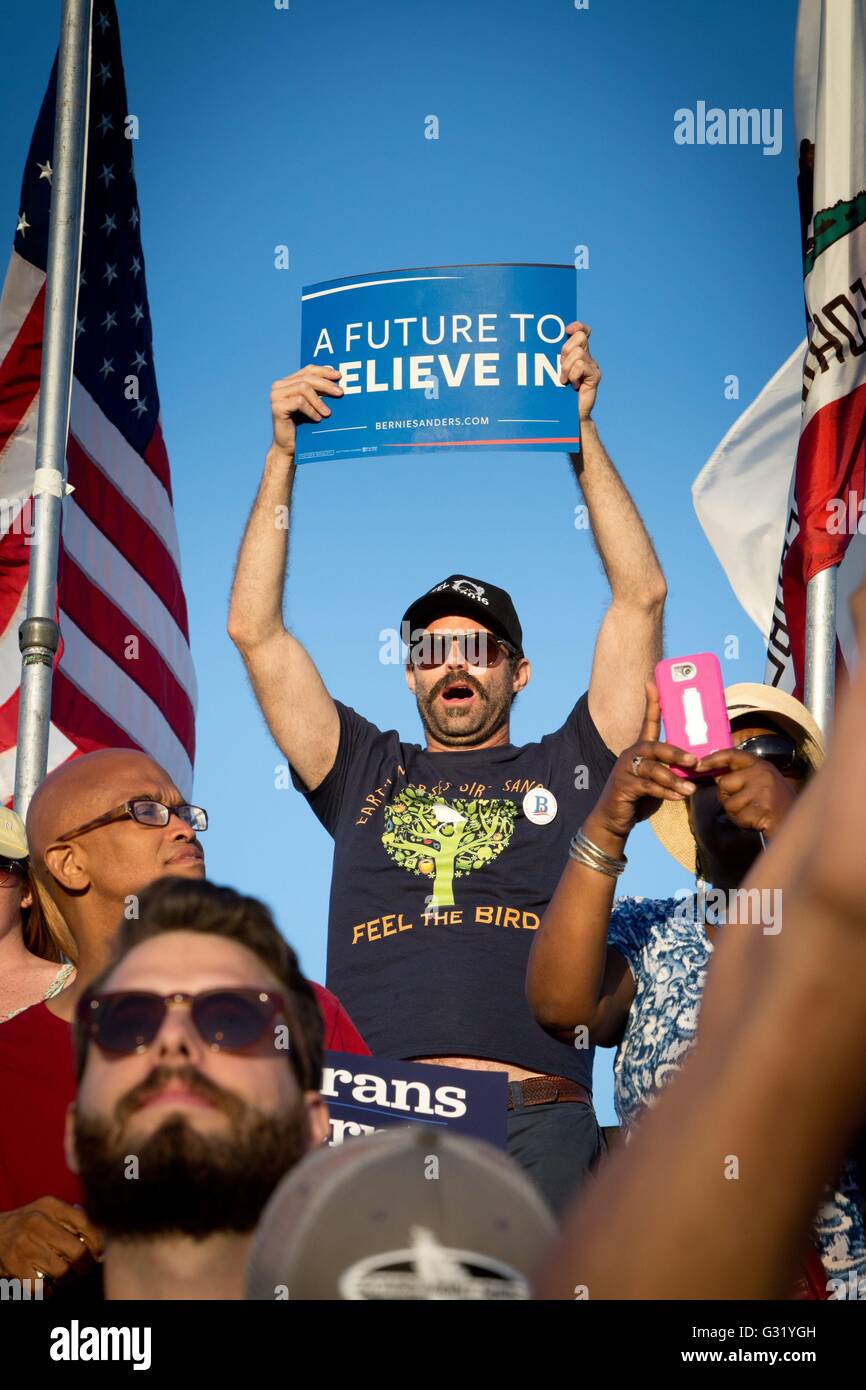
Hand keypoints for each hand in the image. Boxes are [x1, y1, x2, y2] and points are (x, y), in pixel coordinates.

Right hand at [0, 1197, 101, 1287]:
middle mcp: (37, 1222)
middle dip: (85, 1265)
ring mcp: (24, 1244)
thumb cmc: (27, 1223)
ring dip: (67, 1280)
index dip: (98, 1241)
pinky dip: (47, 1291)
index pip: (85, 1222)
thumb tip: (100, 1238)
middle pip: (77, 1250)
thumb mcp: (46, 1211)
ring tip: (65, 1279)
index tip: (100, 1253)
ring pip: (62, 1270)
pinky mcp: (13, 1264)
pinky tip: (47, 1288)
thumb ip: (70, 1219)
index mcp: (50, 1206)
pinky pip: (40, 1286)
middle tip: (82, 1270)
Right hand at [269, 365, 343, 454]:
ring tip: (327, 413)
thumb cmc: (302, 426)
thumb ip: (318, 391)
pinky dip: (311, 410)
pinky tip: (317, 419)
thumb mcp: (312, 405)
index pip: (307, 370)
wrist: (289, 447)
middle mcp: (279, 386)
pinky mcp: (277, 407)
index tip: (338, 376)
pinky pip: (299, 401)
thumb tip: (337, 379)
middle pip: (307, 378)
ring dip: (319, 401)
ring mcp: (276, 396)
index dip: (324, 371)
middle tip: (340, 393)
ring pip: (303, 388)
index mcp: (287, 382)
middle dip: (326, 385)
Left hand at [560, 321, 600, 419]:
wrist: (570, 414)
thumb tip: (541, 344)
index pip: (583, 331)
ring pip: (578, 353)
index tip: (567, 329)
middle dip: (565, 350)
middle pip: (580, 337)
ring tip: (564, 380)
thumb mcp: (553, 372)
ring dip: (566, 367)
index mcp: (578, 353)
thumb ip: (554, 359)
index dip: (577, 326)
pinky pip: (581, 366)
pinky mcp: (595, 376)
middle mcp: (587, 357)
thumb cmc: (558, 394)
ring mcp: (592, 366)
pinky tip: (572, 385)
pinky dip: (573, 375)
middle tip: (560, 366)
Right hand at [587, 682, 696, 842]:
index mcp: (640, 750)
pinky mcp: (624, 786)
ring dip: (674, 779)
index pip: (647, 721)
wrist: (615, 818)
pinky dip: (666, 792)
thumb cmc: (638, 797)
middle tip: (694, 761)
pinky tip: (678, 797)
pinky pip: (648, 787)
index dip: (651, 703)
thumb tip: (696, 767)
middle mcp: (631, 755)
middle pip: (654, 746)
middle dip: (675, 752)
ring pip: (653, 769)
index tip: (652, 683)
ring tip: (691, 789)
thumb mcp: (657, 781)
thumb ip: (671, 771)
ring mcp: (625, 770)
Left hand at [694, 748, 796, 836]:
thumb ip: (743, 777)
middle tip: (746, 806)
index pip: (733, 755)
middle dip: (727, 798)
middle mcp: (762, 774)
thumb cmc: (777, 806)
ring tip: (754, 814)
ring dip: (736, 813)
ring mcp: (763, 790)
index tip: (700, 764)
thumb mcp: (763, 784)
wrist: (800, 826)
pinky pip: (738, 816)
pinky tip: (758, 822)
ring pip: (728, 802)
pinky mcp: (762, 808)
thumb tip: (717, 776)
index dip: (714, 758)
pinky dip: (743, 823)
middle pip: (724, 783)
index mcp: (763, 765)